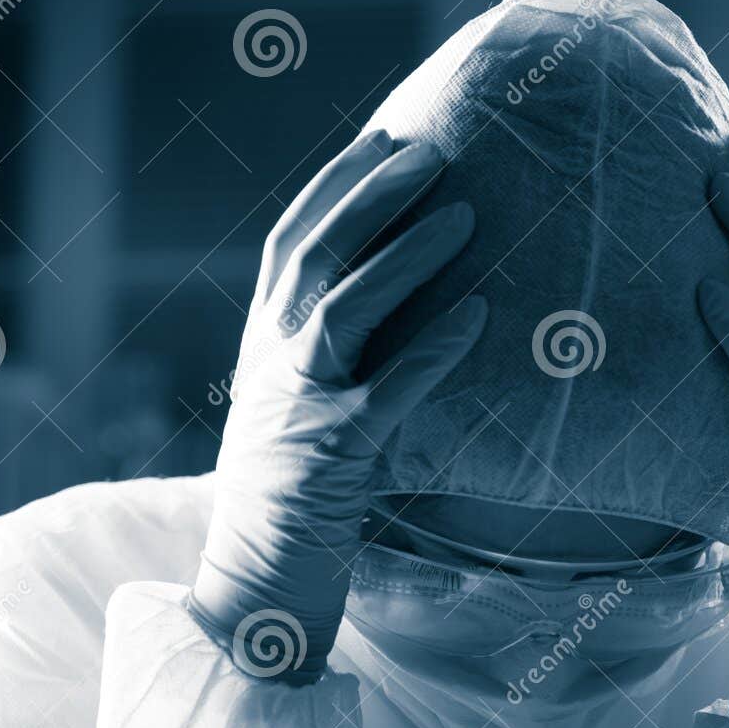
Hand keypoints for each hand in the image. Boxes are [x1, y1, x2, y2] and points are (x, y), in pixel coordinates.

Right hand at [190, 130, 487, 681]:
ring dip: (404, 258)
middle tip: (430, 153)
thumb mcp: (293, 413)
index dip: (335, 186)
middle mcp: (269, 365)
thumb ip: (324, 359)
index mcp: (261, 347)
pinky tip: (476, 318)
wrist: (252, 588)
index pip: (288, 244)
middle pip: (312, 256)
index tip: (385, 138)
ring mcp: (296, 409)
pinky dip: (432, 352)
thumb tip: (384, 306)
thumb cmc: (289, 502)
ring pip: (342, 311)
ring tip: (464, 216)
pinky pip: (387, 393)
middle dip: (369, 197)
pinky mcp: (330, 458)